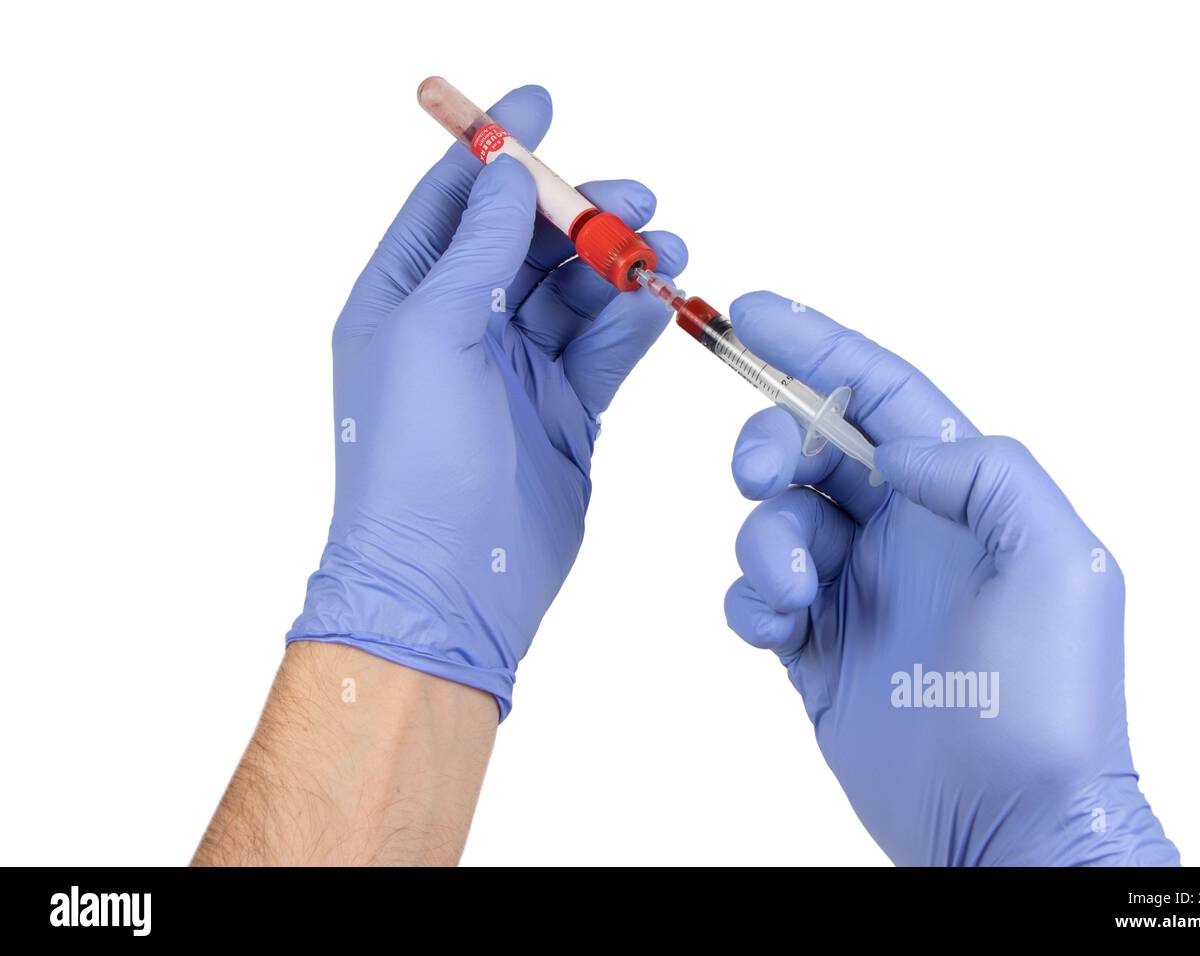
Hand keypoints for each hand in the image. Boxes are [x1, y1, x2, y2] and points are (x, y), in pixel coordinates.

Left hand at [287, 85, 685, 717]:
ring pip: (574, 295)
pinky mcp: (565, 415)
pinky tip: (658, 302)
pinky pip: (604, 352)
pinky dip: (632, 323)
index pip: (454, 202)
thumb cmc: (413, 463)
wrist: (447, 587)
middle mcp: (458, 329)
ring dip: (617, 266)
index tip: (542, 105)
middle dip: (580, 213)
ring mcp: (514, 372)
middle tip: (634, 197)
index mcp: (404, 300)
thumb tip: (509, 176)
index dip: (497, 150)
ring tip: (664, 248)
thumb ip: (479, 250)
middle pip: (527, 242)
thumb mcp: (432, 334)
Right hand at [723, 292, 1176, 864]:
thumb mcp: (1058, 560)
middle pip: (809, 449)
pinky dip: (749, 602)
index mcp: (958, 498)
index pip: (881, 397)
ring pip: (772, 523)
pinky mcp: (814, 651)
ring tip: (795, 597)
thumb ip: (986, 470)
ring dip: (764, 543)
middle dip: (768, 444)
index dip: (819, 347)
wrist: (1008, 822)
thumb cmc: (1048, 699)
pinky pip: (752, 598)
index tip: (755, 312)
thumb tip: (899, 454)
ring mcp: (855, 593)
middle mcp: (903, 535)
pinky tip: (779, 632)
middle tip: (762, 475)